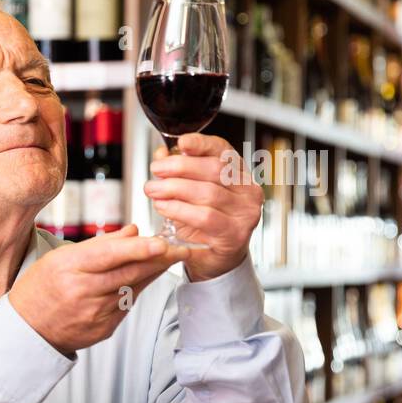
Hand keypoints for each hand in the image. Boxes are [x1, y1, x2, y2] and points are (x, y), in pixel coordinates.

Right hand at [9, 224, 188, 355]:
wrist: (27, 330)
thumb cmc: (41, 288)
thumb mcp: (61, 258)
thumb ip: (100, 245)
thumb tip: (134, 231)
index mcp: (68, 269)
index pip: (110, 256)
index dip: (139, 249)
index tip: (162, 242)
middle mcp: (82, 292)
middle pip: (129, 272)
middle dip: (158, 259)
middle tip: (180, 248)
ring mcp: (94, 314)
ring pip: (133, 288)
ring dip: (152, 273)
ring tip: (165, 258)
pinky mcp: (103, 329)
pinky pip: (127, 305)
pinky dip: (137, 290)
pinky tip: (141, 279)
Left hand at [145, 132, 262, 280]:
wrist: (212, 260)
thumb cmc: (202, 225)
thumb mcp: (188, 194)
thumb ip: (177, 173)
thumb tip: (161, 153)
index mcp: (239, 175)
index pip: (224, 151)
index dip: (202, 143)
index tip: (181, 142)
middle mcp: (248, 191)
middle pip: (215, 169)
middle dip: (180, 166)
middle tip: (156, 170)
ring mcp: (245, 213)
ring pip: (208, 192)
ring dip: (175, 189)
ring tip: (153, 190)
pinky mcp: (235, 234)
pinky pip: (205, 216)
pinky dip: (180, 209)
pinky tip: (163, 207)